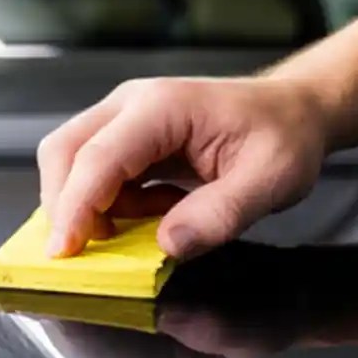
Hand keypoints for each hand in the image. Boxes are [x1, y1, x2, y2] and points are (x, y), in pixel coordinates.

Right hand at [37, 77, 328, 258]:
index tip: (63, 252)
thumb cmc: (283, 136)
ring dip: (87, 207)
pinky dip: (107, 205)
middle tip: (83, 252)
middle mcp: (131, 105)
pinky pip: (91, 174)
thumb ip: (220, 214)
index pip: (98, 157)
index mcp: (163, 107)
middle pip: (63, 151)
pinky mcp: (123, 138)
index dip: (75, 207)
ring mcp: (122, 118)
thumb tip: (168, 245)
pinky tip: (154, 212)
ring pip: (69, 162)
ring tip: (145, 224)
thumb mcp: (270, 180)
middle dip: (63, 206)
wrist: (293, 111)